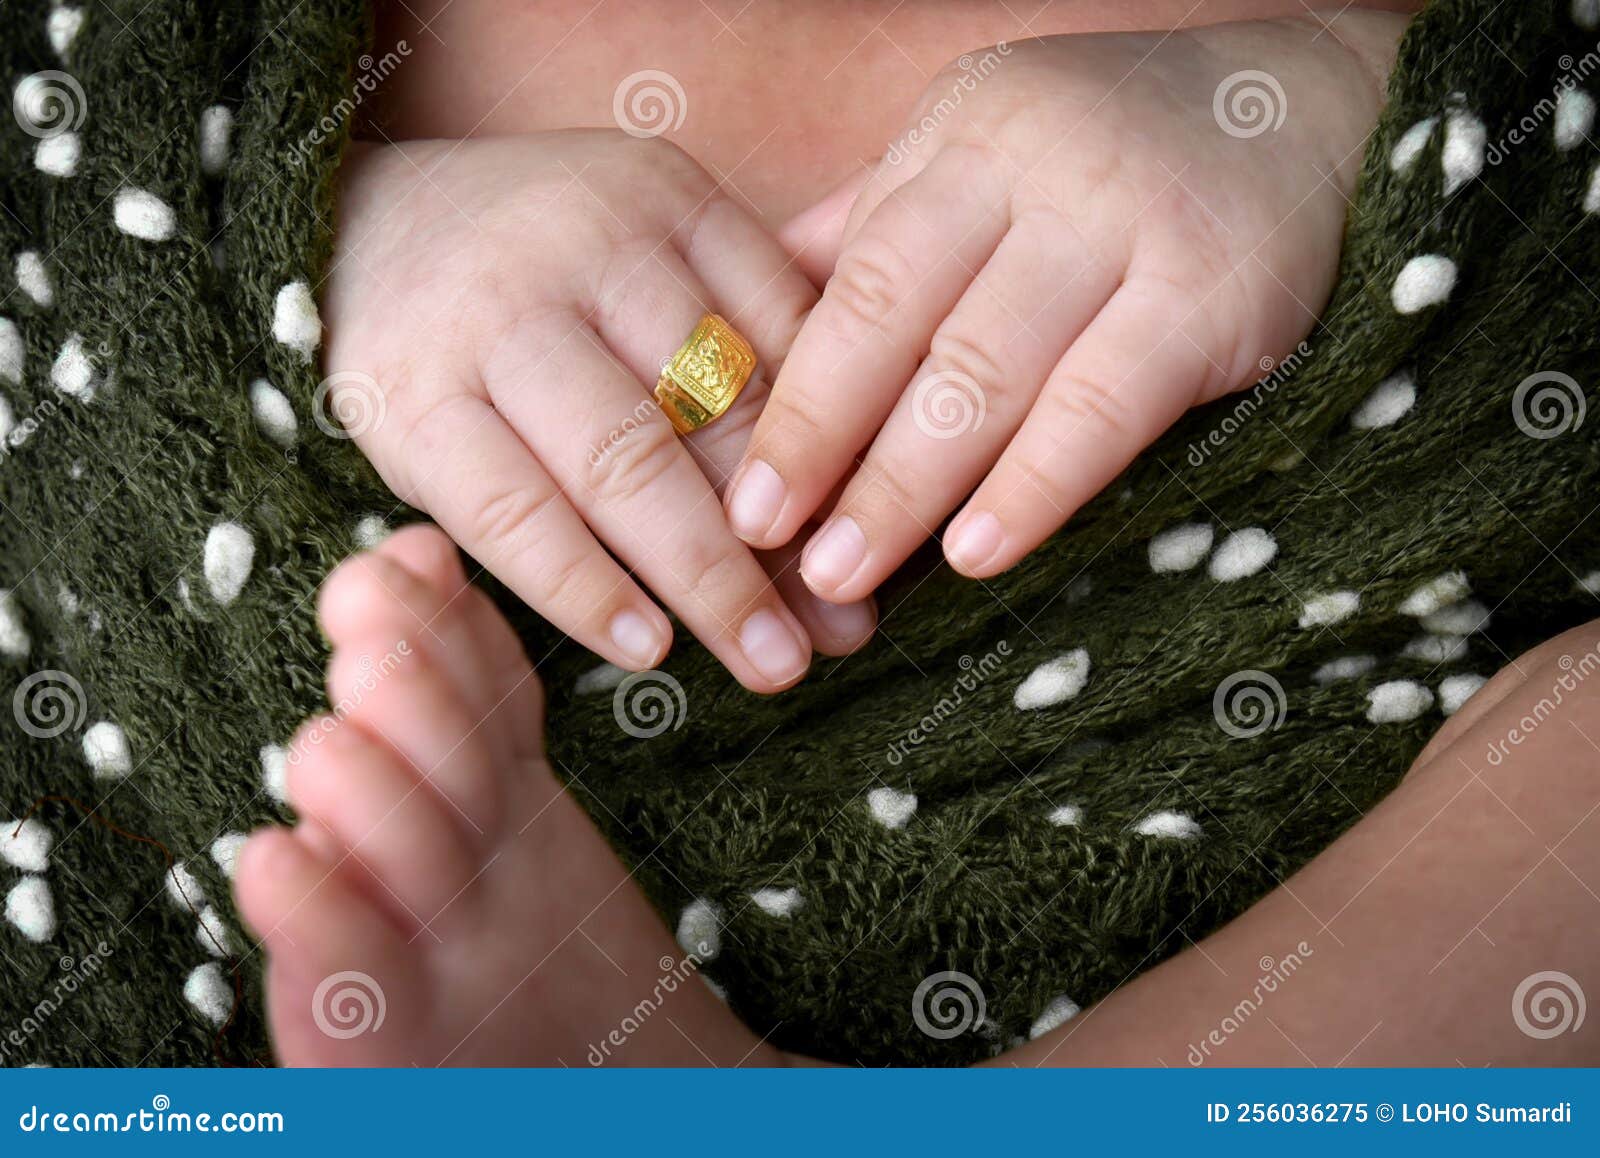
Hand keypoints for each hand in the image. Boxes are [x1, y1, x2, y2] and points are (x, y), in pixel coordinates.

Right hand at [322, 133, 876, 693]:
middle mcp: (587, 244)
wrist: (355, 228)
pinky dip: (583, 587)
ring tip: (771, 662)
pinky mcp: (411, 402)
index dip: (840, 457)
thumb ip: (750, 341)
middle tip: (842, 634)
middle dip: (787, 538)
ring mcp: (494, 321)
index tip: (876, 550)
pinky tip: (646, 646)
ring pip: (625, 464)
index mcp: (670, 202)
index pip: (785, 341)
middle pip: (715, 409)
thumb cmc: (548, 268)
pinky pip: (511, 513)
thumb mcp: (655, 253)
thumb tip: (859, 502)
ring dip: (708, 578)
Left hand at [730, 12, 1405, 598]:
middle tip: (774, 556)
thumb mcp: (987, 156)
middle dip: (828, 452)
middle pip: (903, 326)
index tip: (742, 502)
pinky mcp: (1213, 292)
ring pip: (989, 371)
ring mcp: (1127, 224)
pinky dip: (1035, 484)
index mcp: (962, 139)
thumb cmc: (1114, 157)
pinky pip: (1105, 403)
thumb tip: (757, 322)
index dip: (795, 400)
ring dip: (908, 487)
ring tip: (846, 575)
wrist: (1304, 111)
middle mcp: (1034, 168)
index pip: (855, 282)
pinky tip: (977, 553)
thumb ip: (878, 229)